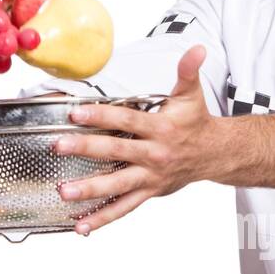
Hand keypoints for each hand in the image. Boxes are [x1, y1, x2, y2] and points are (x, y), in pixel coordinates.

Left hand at [52, 45, 221, 233]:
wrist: (215, 155)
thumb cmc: (197, 123)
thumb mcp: (192, 95)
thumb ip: (188, 71)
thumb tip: (196, 49)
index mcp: (161, 129)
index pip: (127, 120)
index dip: (102, 115)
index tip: (76, 113)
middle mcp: (154, 155)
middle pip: (116, 152)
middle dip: (86, 149)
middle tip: (58, 147)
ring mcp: (150, 177)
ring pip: (117, 186)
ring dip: (89, 191)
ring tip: (64, 192)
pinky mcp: (148, 192)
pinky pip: (123, 208)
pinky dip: (103, 218)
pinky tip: (81, 225)